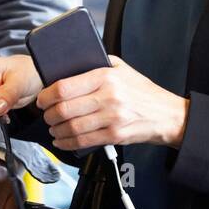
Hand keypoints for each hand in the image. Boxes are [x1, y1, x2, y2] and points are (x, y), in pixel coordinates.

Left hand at [36, 55, 188, 150]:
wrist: (166, 114)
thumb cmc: (142, 91)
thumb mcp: (121, 68)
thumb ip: (96, 66)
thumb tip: (68, 69)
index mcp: (106, 76)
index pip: (65, 87)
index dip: (46, 95)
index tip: (42, 99)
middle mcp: (108, 97)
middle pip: (64, 109)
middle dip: (48, 115)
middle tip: (46, 115)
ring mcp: (112, 118)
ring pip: (71, 127)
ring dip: (56, 130)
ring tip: (53, 128)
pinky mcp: (115, 135)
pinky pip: (83, 142)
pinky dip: (67, 143)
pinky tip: (62, 140)